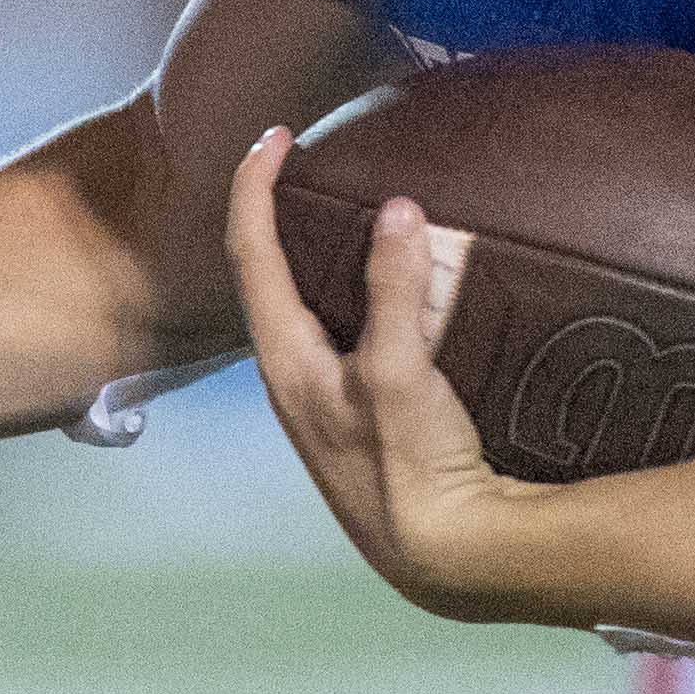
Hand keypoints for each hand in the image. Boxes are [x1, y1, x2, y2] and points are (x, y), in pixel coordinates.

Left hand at [226, 129, 532, 619]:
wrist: (444, 558)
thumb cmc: (410, 472)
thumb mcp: (400, 375)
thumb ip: (396, 292)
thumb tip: (397, 209)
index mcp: (285, 362)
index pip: (250, 252)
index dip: (254, 186)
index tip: (275, 135)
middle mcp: (294, 376)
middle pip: (270, 274)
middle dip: (285, 213)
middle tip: (314, 162)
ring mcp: (328, 397)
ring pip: (312, 303)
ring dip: (328, 254)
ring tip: (358, 209)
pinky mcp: (365, 412)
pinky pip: (351, 328)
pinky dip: (365, 290)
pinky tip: (403, 286)